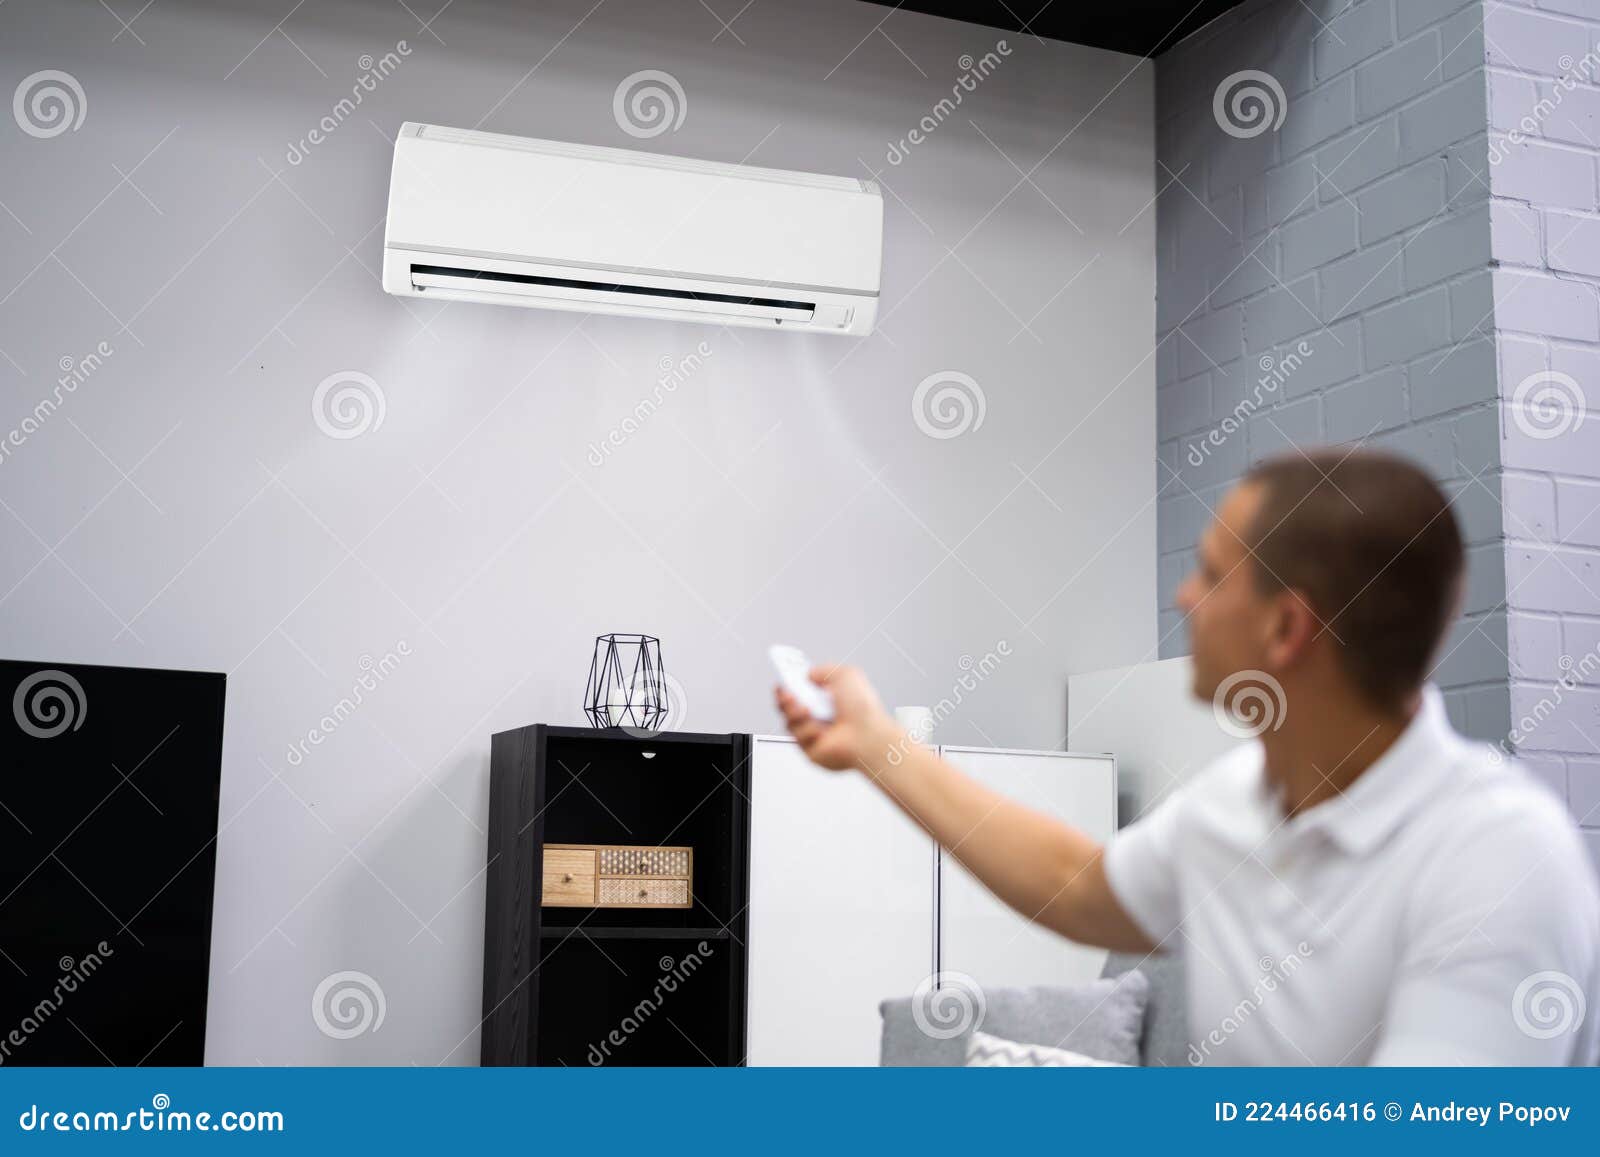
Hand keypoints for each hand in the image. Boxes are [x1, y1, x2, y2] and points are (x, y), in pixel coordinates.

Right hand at [774, 663, 902, 772]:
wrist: (867, 736)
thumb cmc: (863, 709)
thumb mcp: (845, 674)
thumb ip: (824, 670)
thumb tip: (809, 674)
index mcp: (829, 698)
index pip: (803, 689)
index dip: (791, 682)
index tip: (783, 675)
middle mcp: (822, 715)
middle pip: (790, 705)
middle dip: (784, 697)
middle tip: (786, 692)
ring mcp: (815, 733)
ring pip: (789, 721)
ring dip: (794, 712)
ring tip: (806, 709)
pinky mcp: (811, 750)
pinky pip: (797, 738)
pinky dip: (806, 730)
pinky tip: (819, 730)